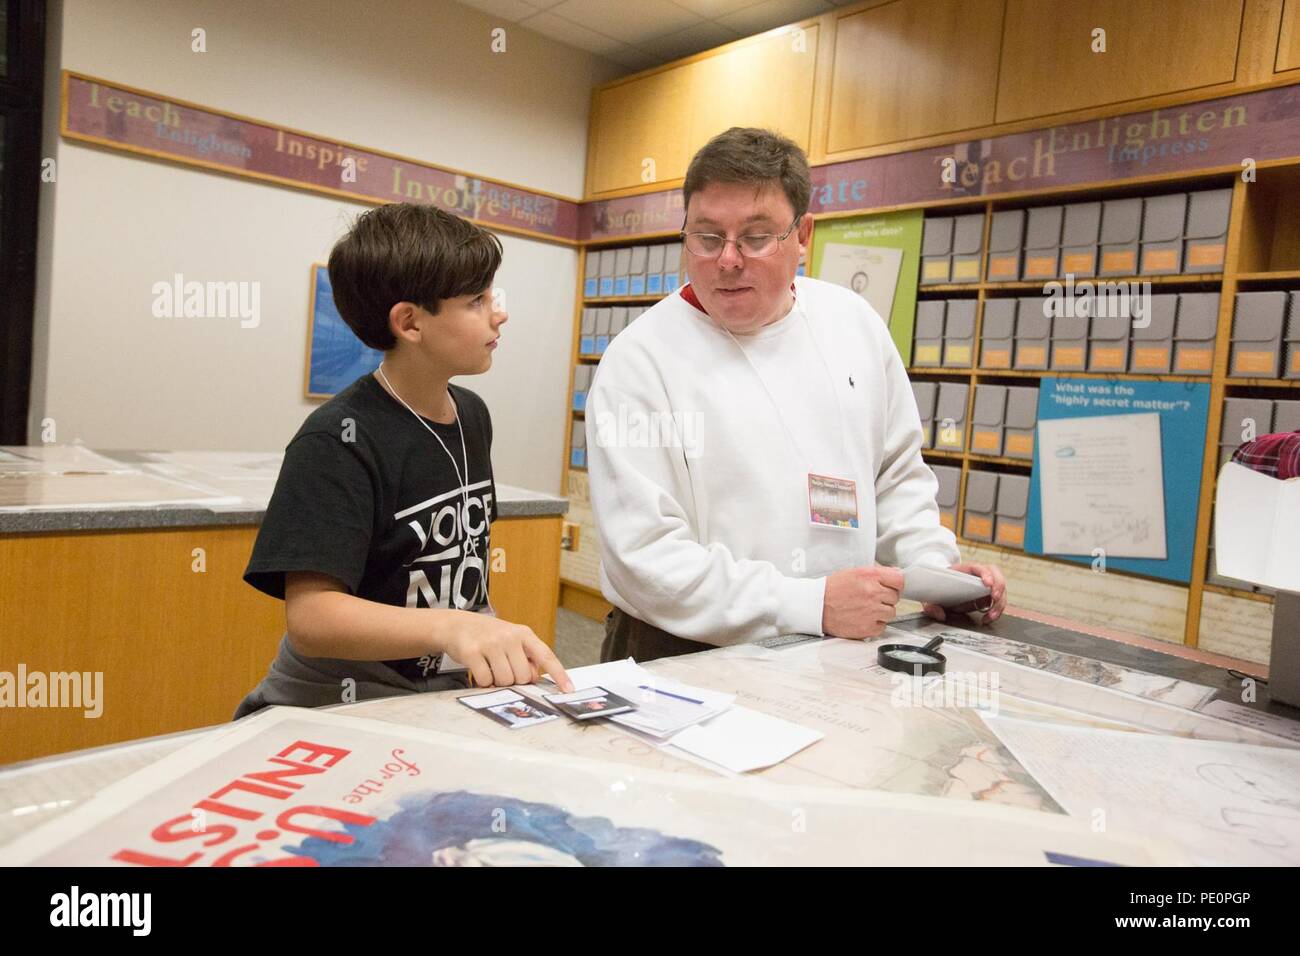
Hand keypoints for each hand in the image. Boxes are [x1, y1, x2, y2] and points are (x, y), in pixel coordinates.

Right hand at [443, 612, 573, 691]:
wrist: (456, 625)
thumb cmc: (488, 636)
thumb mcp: (511, 639)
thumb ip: (527, 656)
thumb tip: (535, 678)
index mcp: (524, 633)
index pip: (546, 655)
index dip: (559, 674)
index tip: (568, 690)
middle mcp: (509, 636)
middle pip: (523, 677)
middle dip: (514, 680)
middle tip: (503, 670)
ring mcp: (490, 643)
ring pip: (505, 680)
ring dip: (497, 682)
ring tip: (491, 668)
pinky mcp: (472, 652)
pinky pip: (485, 680)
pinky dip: (482, 682)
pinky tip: (479, 670)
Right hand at [822, 566, 903, 638]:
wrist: (817, 606)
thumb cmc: (832, 589)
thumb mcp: (854, 572)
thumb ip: (876, 574)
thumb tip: (895, 575)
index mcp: (870, 576)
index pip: (900, 579)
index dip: (895, 584)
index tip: (891, 587)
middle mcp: (873, 593)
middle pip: (895, 597)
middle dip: (885, 598)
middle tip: (870, 598)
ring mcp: (871, 611)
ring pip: (890, 612)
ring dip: (881, 612)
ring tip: (865, 608)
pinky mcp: (867, 627)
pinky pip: (882, 626)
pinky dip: (874, 624)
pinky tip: (863, 618)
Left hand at [922, 562, 1006, 623]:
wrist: (942, 588)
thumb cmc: (940, 586)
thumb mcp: (932, 595)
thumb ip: (931, 605)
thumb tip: (939, 615)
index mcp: (965, 570)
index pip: (980, 567)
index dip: (986, 574)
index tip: (987, 584)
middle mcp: (979, 576)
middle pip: (996, 576)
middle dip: (998, 587)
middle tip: (995, 599)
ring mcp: (985, 586)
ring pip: (1001, 590)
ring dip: (999, 604)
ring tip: (991, 616)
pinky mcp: (988, 595)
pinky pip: (998, 601)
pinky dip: (996, 610)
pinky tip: (988, 618)